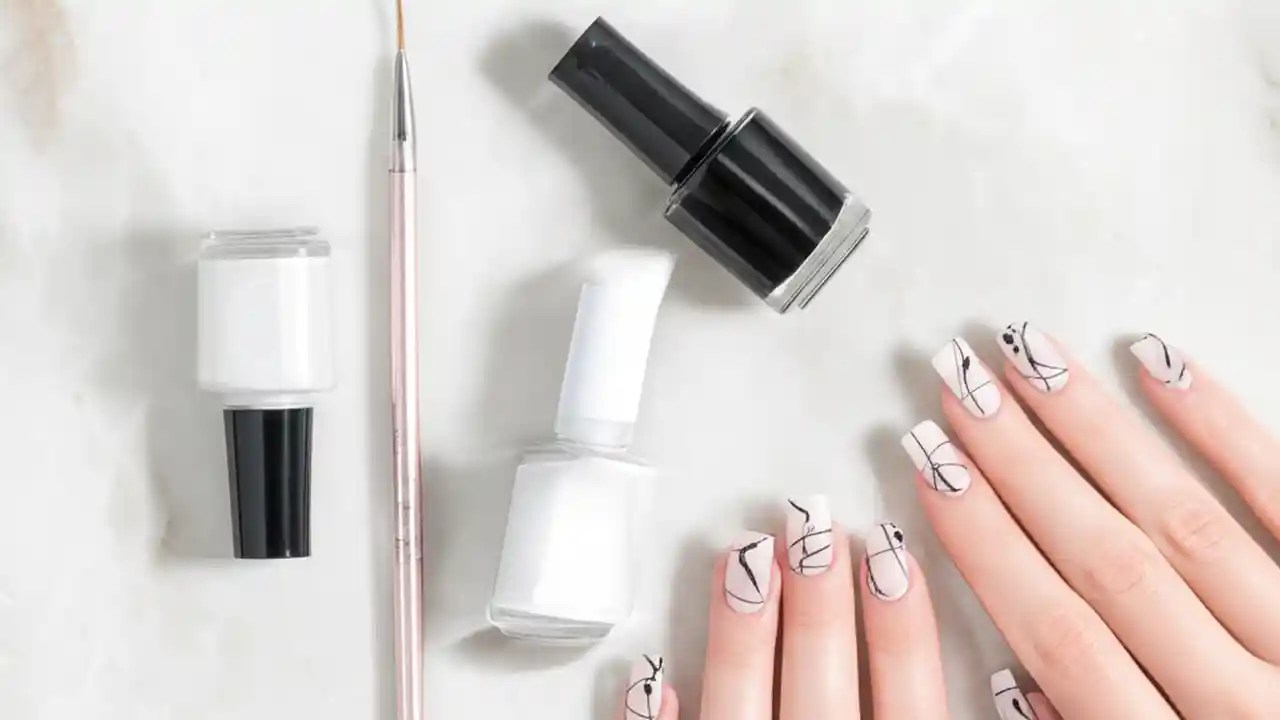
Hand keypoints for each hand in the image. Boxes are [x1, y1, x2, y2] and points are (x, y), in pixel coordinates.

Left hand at [618, 501, 973, 719]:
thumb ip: (923, 711)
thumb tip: (1001, 693)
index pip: (910, 701)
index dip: (904, 625)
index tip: (891, 549)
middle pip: (825, 689)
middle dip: (819, 602)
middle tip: (811, 526)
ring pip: (742, 711)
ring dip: (743, 633)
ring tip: (740, 557)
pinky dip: (658, 719)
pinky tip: (651, 671)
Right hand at [910, 327, 1279, 716]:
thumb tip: (1021, 686)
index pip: (1061, 634)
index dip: (985, 545)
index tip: (932, 473)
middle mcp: (1244, 702)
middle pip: (1107, 564)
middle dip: (1018, 467)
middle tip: (958, 389)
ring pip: (1183, 520)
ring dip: (1095, 429)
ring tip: (1031, 360)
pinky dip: (1223, 427)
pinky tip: (1162, 367)